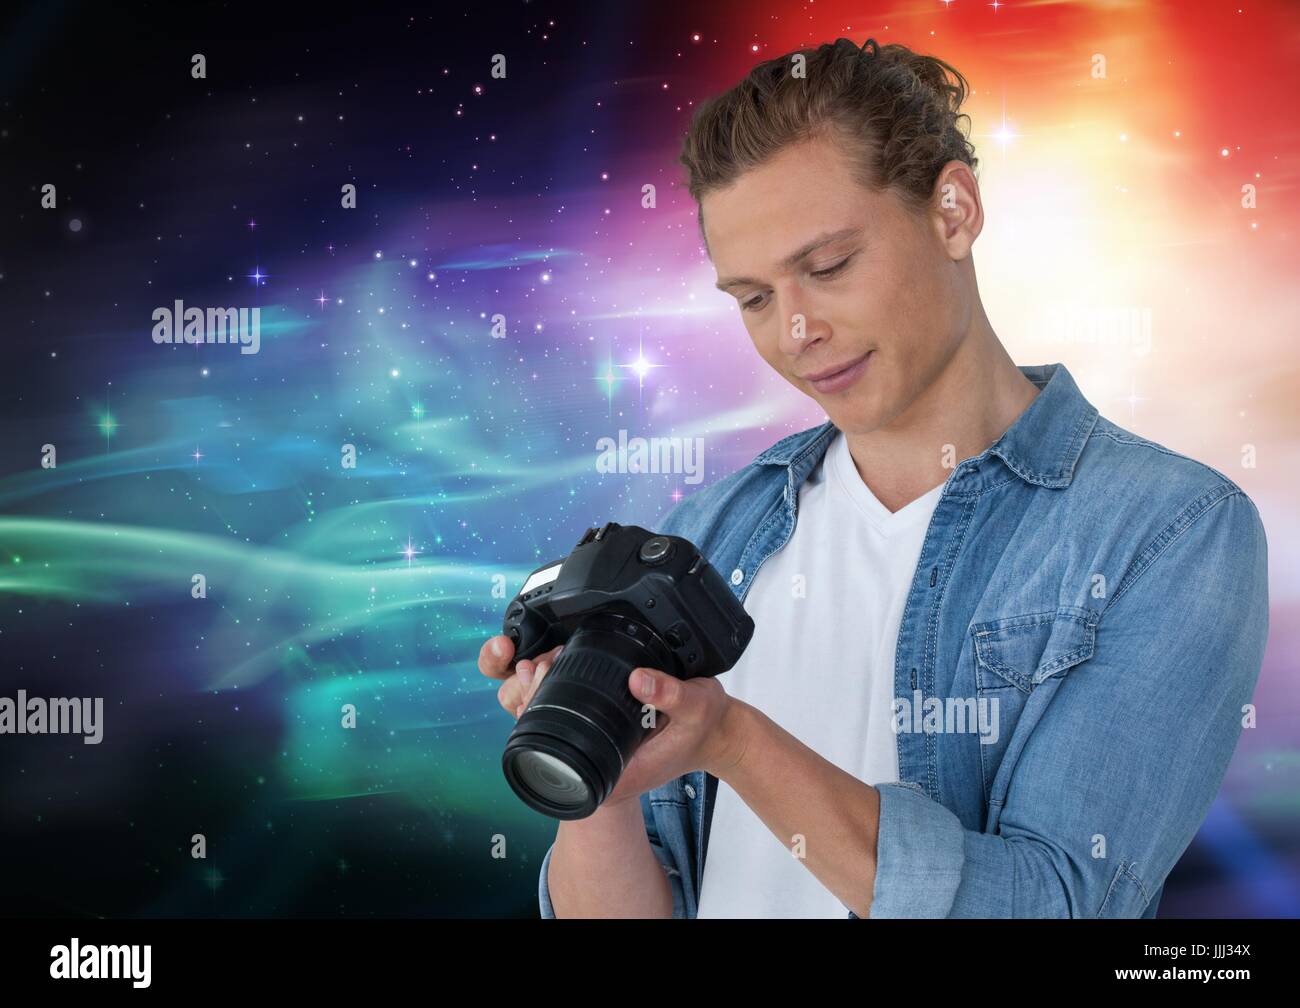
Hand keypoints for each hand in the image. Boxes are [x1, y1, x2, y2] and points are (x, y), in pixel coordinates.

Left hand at [477, 636, 751, 807]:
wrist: (719, 735)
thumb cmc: (708, 726)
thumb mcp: (697, 705)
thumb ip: (671, 694)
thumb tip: (639, 679)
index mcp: (616, 778)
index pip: (556, 756)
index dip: (537, 713)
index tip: (540, 675)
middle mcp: (601, 776)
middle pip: (542, 745)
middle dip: (530, 700)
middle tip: (539, 663)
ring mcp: (600, 762)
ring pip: (550, 734)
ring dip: (540, 697)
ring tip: (544, 664)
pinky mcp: (604, 745)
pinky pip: (567, 724)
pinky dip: (555, 698)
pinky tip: (555, 672)